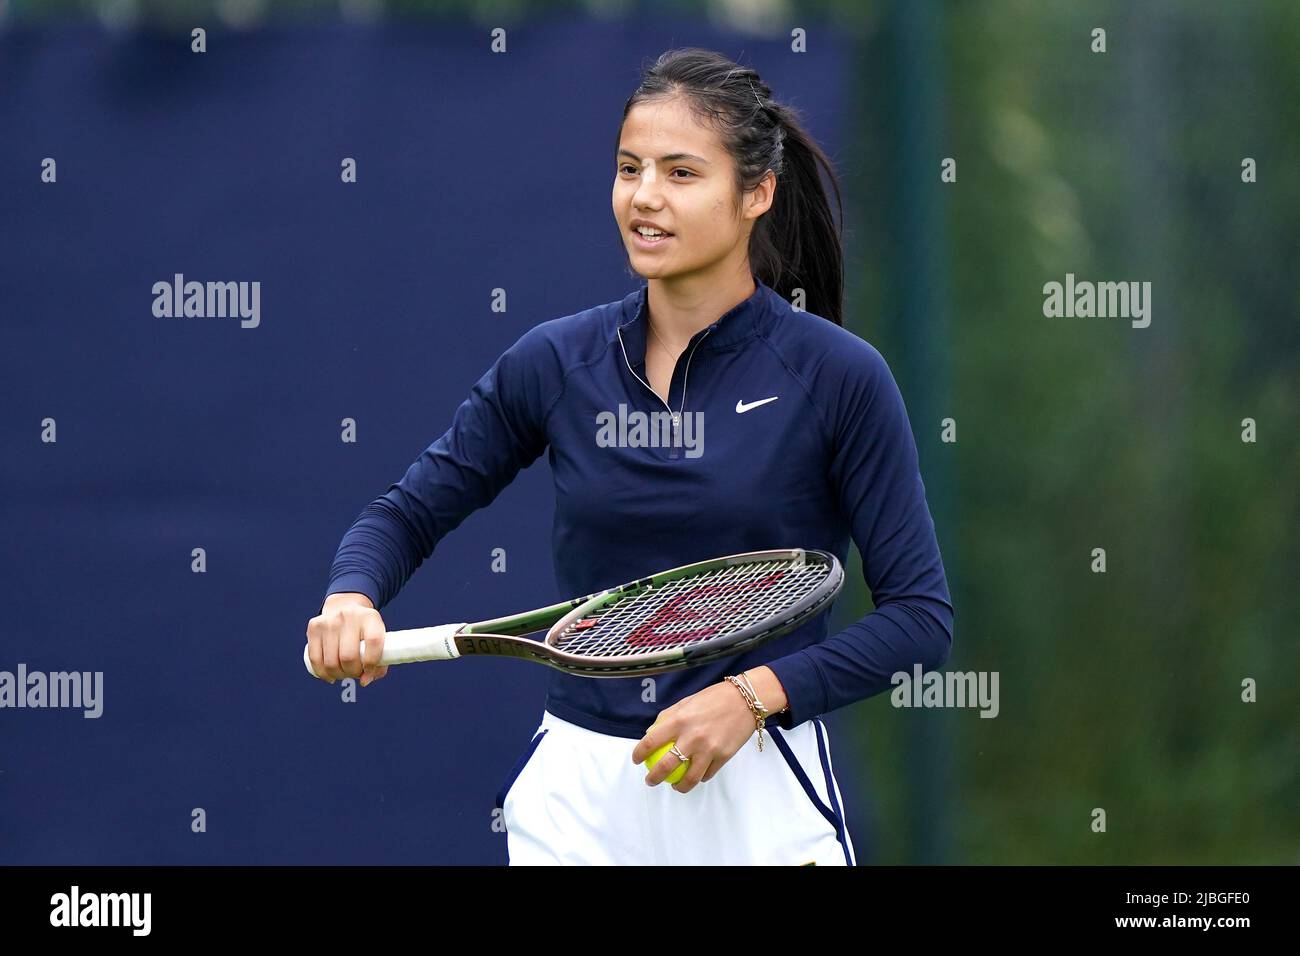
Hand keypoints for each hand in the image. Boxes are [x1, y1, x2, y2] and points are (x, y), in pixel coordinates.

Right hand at [305, 592, 388, 686]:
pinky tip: (329, 675)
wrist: (344, 607)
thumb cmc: (365, 631)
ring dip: (338, 675)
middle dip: (353, 673)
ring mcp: (329, 621)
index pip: (373, 642)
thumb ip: (379, 663)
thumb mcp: (378, 638)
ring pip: (331, 662)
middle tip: (355, 673)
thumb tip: (364, 681)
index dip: (372, 663)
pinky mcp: (314, 627)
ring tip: (343, 674)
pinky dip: (322, 673)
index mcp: (370, 618)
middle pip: (349, 656)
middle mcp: (349, 616)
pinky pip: (315, 659)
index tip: (369, 670)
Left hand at [631, 680, 756, 793]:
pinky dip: (699, 777)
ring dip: (678, 786)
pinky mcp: (723, 757)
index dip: (639, 754)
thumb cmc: (713, 699)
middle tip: (650, 780)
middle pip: (666, 766)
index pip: (650, 741)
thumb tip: (650, 734)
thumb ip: (667, 718)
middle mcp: (692, 736)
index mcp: (679, 720)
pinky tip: (695, 776)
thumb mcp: (686, 703)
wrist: (745, 700)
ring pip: (689, 779)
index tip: (636, 760)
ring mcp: (709, 749)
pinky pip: (707, 774)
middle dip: (654, 778)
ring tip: (674, 786)